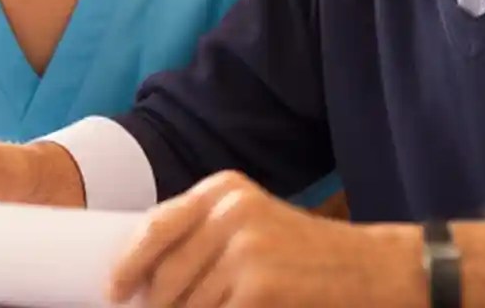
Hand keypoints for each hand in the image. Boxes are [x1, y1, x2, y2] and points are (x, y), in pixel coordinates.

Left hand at [108, 172, 418, 307]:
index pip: (155, 227)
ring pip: (185, 303)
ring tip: (216, 306)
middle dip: (157, 305)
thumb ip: (202, 236)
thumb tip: (138, 273)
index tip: (115, 291)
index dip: (129, 264)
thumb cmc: (302, 255)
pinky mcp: (259, 284)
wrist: (369, 269)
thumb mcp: (251, 226)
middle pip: (164, 274)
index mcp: (222, 190)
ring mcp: (245, 247)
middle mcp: (230, 210)